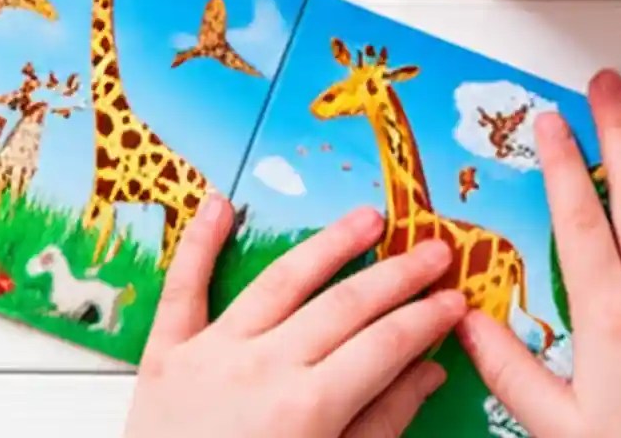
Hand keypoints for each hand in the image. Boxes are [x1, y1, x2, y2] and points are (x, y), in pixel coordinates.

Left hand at [124, 196, 468, 437]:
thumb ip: (381, 423)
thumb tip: (427, 374)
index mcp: (309, 408)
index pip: (385, 344)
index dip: (426, 317)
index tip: (454, 299)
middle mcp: (264, 368)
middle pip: (345, 305)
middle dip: (398, 274)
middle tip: (434, 249)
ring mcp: (212, 353)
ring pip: (281, 280)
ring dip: (329, 245)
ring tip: (367, 218)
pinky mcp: (167, 353)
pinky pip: (184, 288)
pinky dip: (199, 243)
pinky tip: (219, 204)